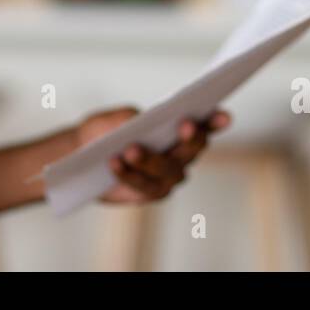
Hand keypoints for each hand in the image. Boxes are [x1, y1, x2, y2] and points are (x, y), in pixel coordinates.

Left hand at [74, 105, 231, 204]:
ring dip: (151, 159)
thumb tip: (138, 125)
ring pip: (168, 170)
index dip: (216, 121)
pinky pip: (144, 185)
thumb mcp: (113, 118)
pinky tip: (115, 162)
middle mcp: (181, 155)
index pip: (204, 125)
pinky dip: (129, 174)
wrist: (84, 156)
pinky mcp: (150, 193)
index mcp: (179, 130)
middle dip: (191, 137)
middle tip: (185, 123)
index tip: (225, 115)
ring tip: (131, 149)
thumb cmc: (105, 131)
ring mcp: (168, 177)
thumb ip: (128, 120)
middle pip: (192, 149)